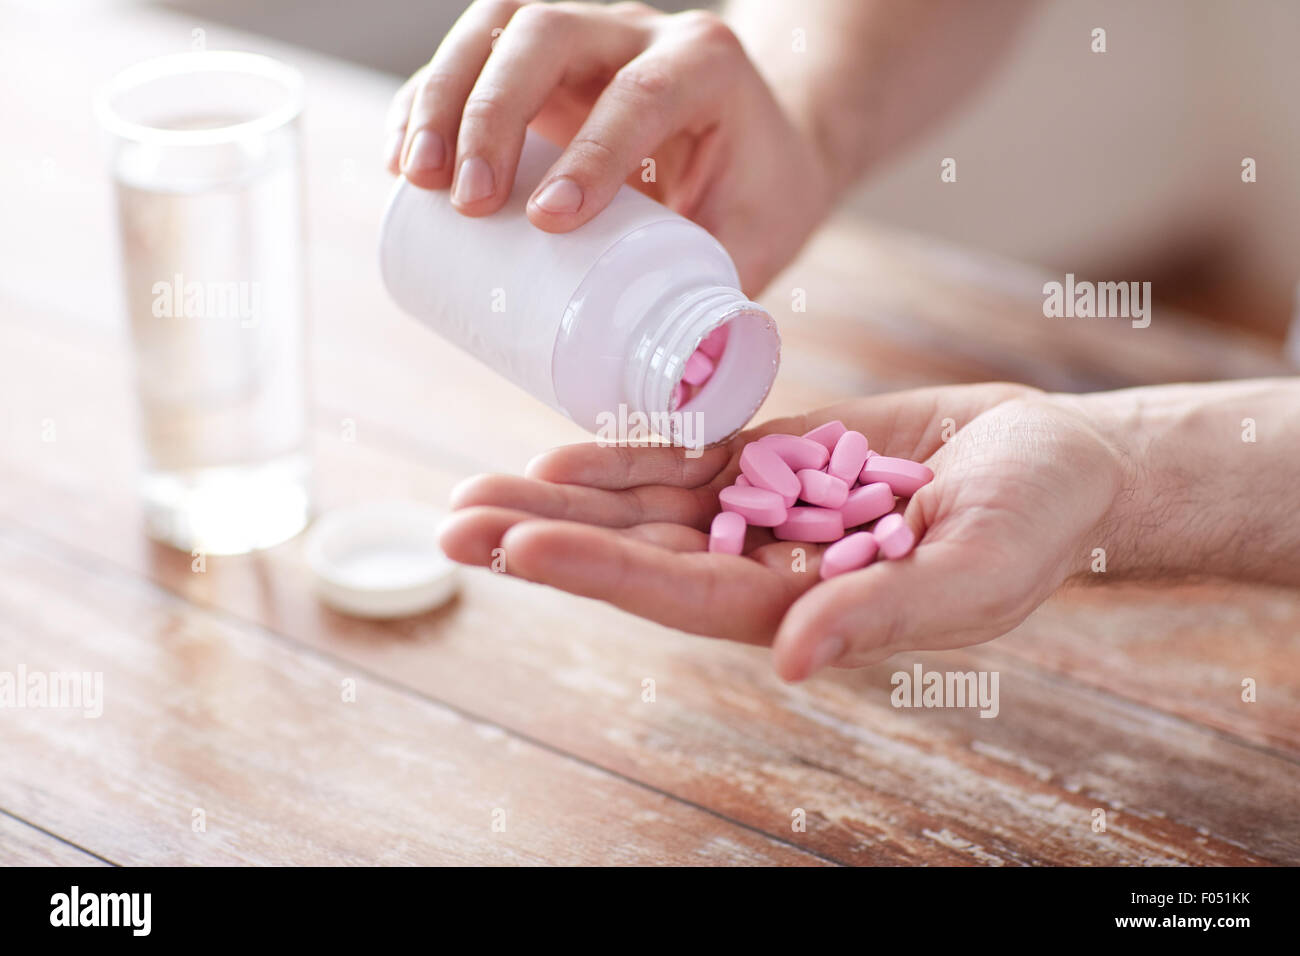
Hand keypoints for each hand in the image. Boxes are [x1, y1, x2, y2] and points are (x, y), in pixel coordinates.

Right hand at [383, 0, 830, 292]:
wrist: (761, 136)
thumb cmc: (760, 192)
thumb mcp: (758, 238)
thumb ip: (718, 299)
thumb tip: (676, 389)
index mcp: (705, 67)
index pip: (641, 94)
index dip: (591, 152)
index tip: (547, 222)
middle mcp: (639, 34)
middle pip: (549, 35)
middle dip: (493, 115)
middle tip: (468, 204)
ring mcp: (584, 35)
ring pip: (498, 28)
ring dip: (443, 97)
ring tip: (416, 179)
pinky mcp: (540, 60)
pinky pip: (471, 52)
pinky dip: (427, 96)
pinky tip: (404, 157)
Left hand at [439, 383, 1129, 680]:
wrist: (1057, 465)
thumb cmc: (1036, 526)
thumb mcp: (979, 570)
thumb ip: (887, 614)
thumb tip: (792, 659)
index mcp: (803, 606)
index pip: (679, 594)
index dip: (599, 572)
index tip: (518, 549)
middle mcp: (764, 566)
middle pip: (636, 554)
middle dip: (546, 538)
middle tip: (453, 523)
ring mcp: (764, 510)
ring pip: (645, 506)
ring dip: (565, 496)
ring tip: (479, 488)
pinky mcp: (776, 457)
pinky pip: (688, 457)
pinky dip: (629, 450)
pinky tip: (567, 448)